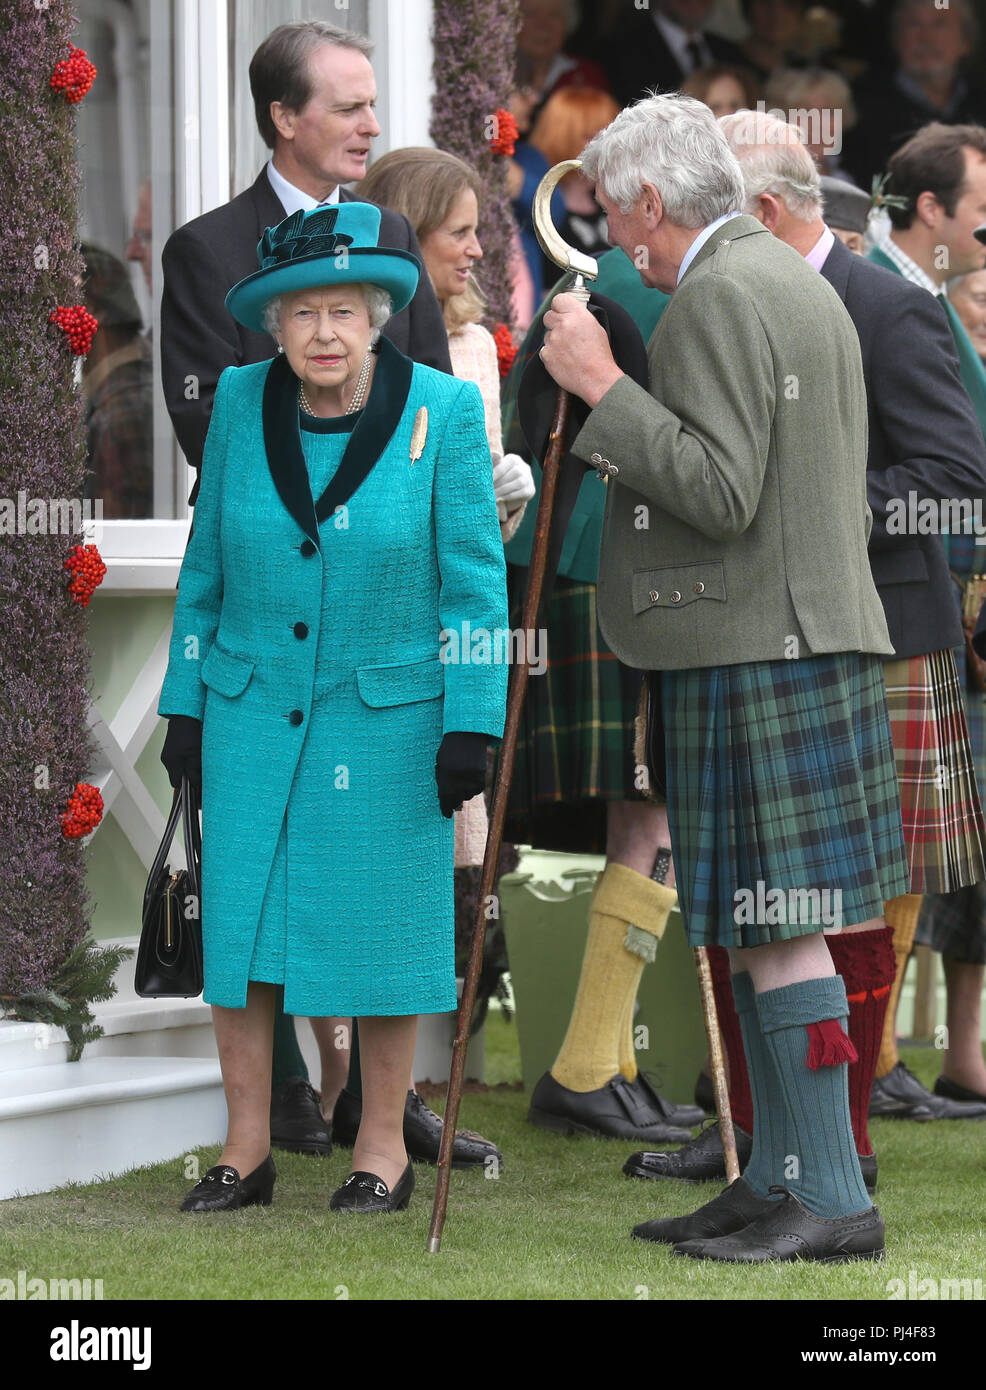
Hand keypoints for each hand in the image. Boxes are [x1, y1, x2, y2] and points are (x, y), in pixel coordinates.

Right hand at [161, 714, 201, 789]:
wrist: (184, 717)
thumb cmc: (190, 733)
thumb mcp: (196, 754)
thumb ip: (194, 770)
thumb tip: (195, 783)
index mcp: (171, 762)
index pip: (176, 783)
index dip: (186, 786)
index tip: (196, 785)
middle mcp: (167, 759)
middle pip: (177, 776)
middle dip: (188, 776)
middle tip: (199, 771)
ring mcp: (167, 754)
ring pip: (178, 767)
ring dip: (187, 767)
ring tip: (197, 759)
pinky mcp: (170, 749)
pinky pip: (178, 760)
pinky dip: (185, 759)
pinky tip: (193, 753)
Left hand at [435, 731, 488, 817]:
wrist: (467, 736)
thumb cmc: (450, 750)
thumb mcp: (441, 765)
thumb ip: (443, 781)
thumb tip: (444, 799)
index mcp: (446, 776)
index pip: (445, 799)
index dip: (445, 809)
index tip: (446, 814)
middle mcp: (459, 779)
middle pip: (457, 800)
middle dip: (454, 801)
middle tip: (453, 801)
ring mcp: (471, 778)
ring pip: (468, 795)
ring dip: (464, 792)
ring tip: (462, 780)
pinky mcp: (482, 776)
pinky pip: (477, 789)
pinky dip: (473, 787)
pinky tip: (470, 777)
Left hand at [492, 452, 535, 508]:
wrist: (509, 493)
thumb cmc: (498, 478)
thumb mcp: (495, 470)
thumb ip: (493, 462)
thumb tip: (492, 453)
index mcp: (514, 459)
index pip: (510, 461)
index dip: (498, 470)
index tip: (486, 479)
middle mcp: (524, 467)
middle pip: (515, 472)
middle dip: (500, 482)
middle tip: (488, 489)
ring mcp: (529, 478)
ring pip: (519, 482)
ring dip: (504, 489)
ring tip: (493, 495)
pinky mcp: (531, 490)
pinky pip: (522, 492)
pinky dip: (510, 496)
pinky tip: (500, 499)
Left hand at [540, 292, 623, 406]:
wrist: (597, 379)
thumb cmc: (600, 355)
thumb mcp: (596, 328)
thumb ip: (580, 316)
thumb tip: (570, 311)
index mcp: (577, 315)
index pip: (558, 299)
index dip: (560, 306)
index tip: (562, 311)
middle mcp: (563, 325)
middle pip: (548, 316)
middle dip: (555, 323)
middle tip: (565, 333)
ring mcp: (553, 340)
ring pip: (547, 335)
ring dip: (554, 340)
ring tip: (569, 351)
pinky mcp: (546, 355)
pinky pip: (545, 350)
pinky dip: (552, 355)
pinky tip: (564, 360)